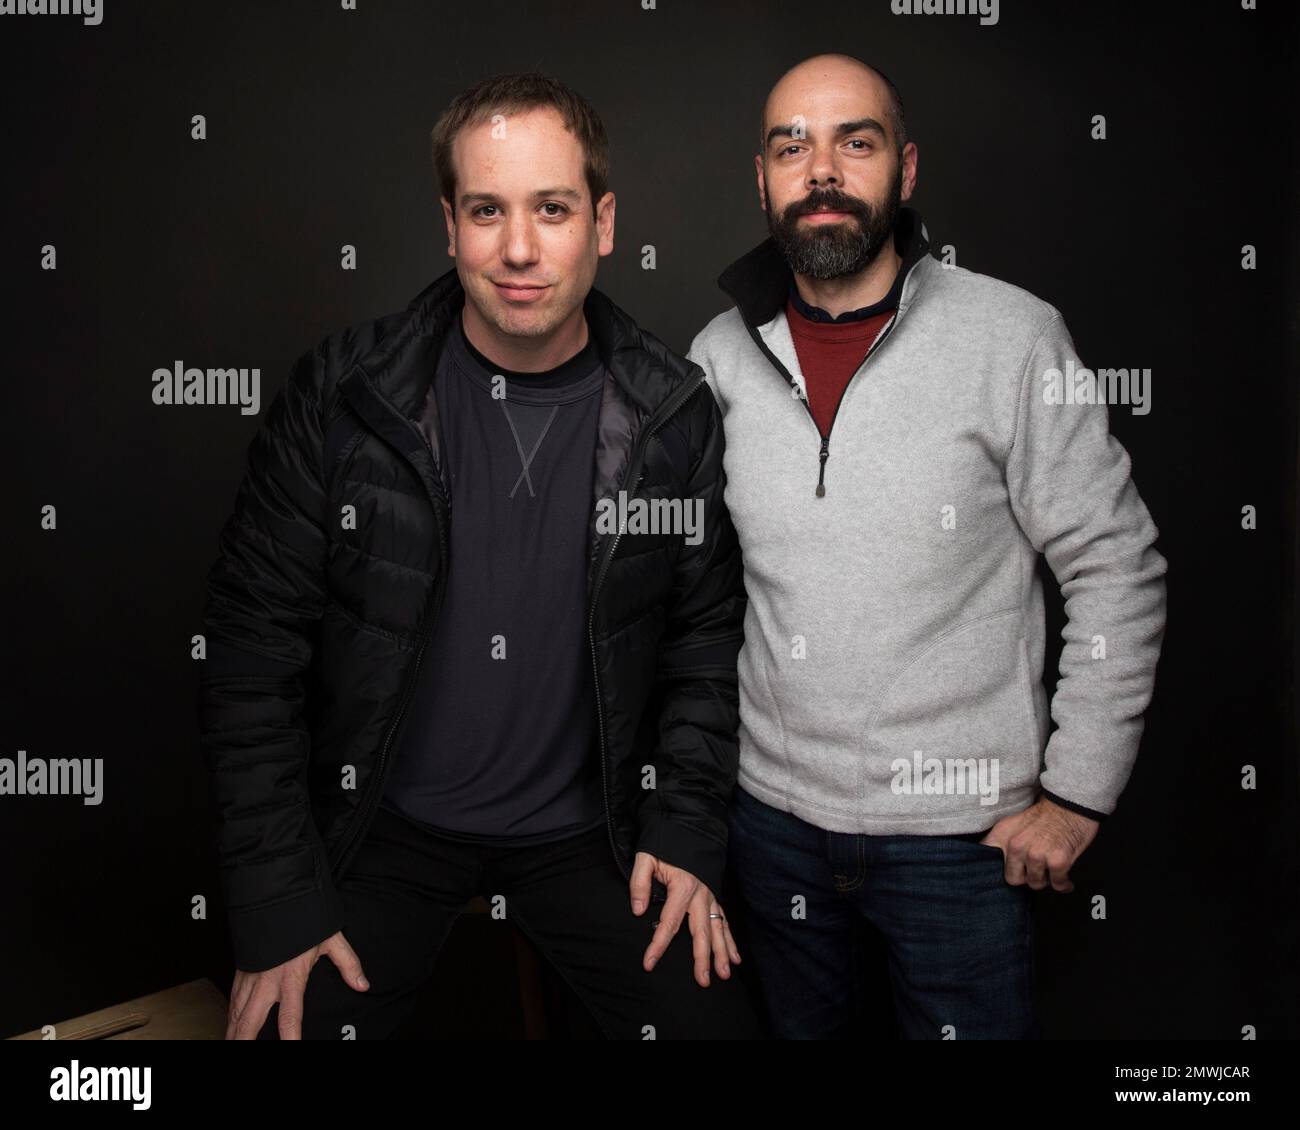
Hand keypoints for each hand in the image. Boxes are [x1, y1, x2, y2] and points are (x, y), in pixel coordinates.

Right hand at [226, 930, 368, 1039]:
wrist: (275, 897)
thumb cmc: (304, 917)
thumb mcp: (332, 939)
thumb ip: (348, 964)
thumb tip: (363, 985)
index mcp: (291, 976)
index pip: (291, 1015)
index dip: (291, 1037)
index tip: (293, 1048)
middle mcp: (267, 981)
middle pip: (251, 1021)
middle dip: (246, 1041)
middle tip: (245, 1053)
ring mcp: (250, 976)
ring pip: (237, 1013)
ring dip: (234, 1033)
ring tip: (232, 1045)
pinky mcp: (241, 970)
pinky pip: (232, 999)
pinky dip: (229, 1016)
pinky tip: (230, 1027)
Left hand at [629, 852, 740, 985]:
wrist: (688, 825)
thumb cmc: (665, 842)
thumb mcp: (646, 857)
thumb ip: (640, 883)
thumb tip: (639, 910)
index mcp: (682, 886)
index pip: (669, 922)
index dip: (658, 944)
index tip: (649, 963)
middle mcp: (700, 894)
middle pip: (702, 931)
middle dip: (702, 957)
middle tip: (703, 980)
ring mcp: (710, 896)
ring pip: (718, 928)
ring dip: (722, 952)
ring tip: (723, 974)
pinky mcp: (714, 896)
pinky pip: (725, 920)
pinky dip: (730, 939)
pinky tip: (735, 958)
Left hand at [980, 796, 1098, 891]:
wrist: (1071, 803)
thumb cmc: (1046, 813)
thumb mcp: (1015, 821)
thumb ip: (1002, 840)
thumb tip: (993, 859)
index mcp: (1003, 834)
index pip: (986, 857)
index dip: (992, 868)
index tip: (1001, 872)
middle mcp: (1017, 845)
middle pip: (1013, 879)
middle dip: (1025, 877)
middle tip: (1035, 870)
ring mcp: (1037, 854)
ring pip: (1036, 883)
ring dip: (1045, 879)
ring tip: (1051, 869)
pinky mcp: (1057, 861)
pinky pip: (1057, 884)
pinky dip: (1063, 884)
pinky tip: (1065, 879)